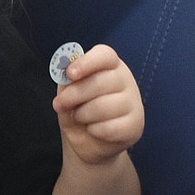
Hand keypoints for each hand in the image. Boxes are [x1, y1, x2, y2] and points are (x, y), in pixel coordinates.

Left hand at [53, 43, 143, 165]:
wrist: (89, 139)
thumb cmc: (79, 108)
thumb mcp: (68, 92)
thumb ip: (68, 82)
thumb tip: (66, 76)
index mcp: (109, 65)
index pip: (105, 55)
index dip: (86, 63)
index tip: (70, 74)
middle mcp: (125, 80)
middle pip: (100, 82)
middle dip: (74, 95)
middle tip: (59, 104)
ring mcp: (134, 102)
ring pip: (104, 106)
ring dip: (82, 115)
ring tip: (79, 117)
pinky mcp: (136, 125)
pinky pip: (110, 127)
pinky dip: (94, 130)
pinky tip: (93, 130)